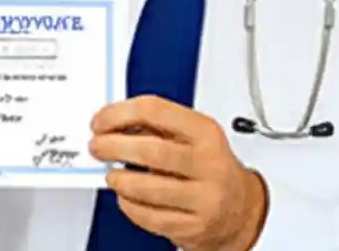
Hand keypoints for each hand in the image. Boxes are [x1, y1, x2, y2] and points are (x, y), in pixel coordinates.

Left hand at [88, 95, 267, 250]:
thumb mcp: (193, 136)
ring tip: (112, 175)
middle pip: (151, 150)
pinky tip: (126, 197)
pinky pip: (149, 217)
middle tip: (97, 147)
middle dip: (113, 147)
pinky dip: (129, 205)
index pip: (155, 110)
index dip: (118, 114)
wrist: (241, 210)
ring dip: (119, 180)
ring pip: (147, 188)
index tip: (100, 121)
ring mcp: (204, 198)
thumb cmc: (208, 167)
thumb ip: (156, 126)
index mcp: (206, 132)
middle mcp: (209, 164)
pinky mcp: (194, 227)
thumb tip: (111, 123)